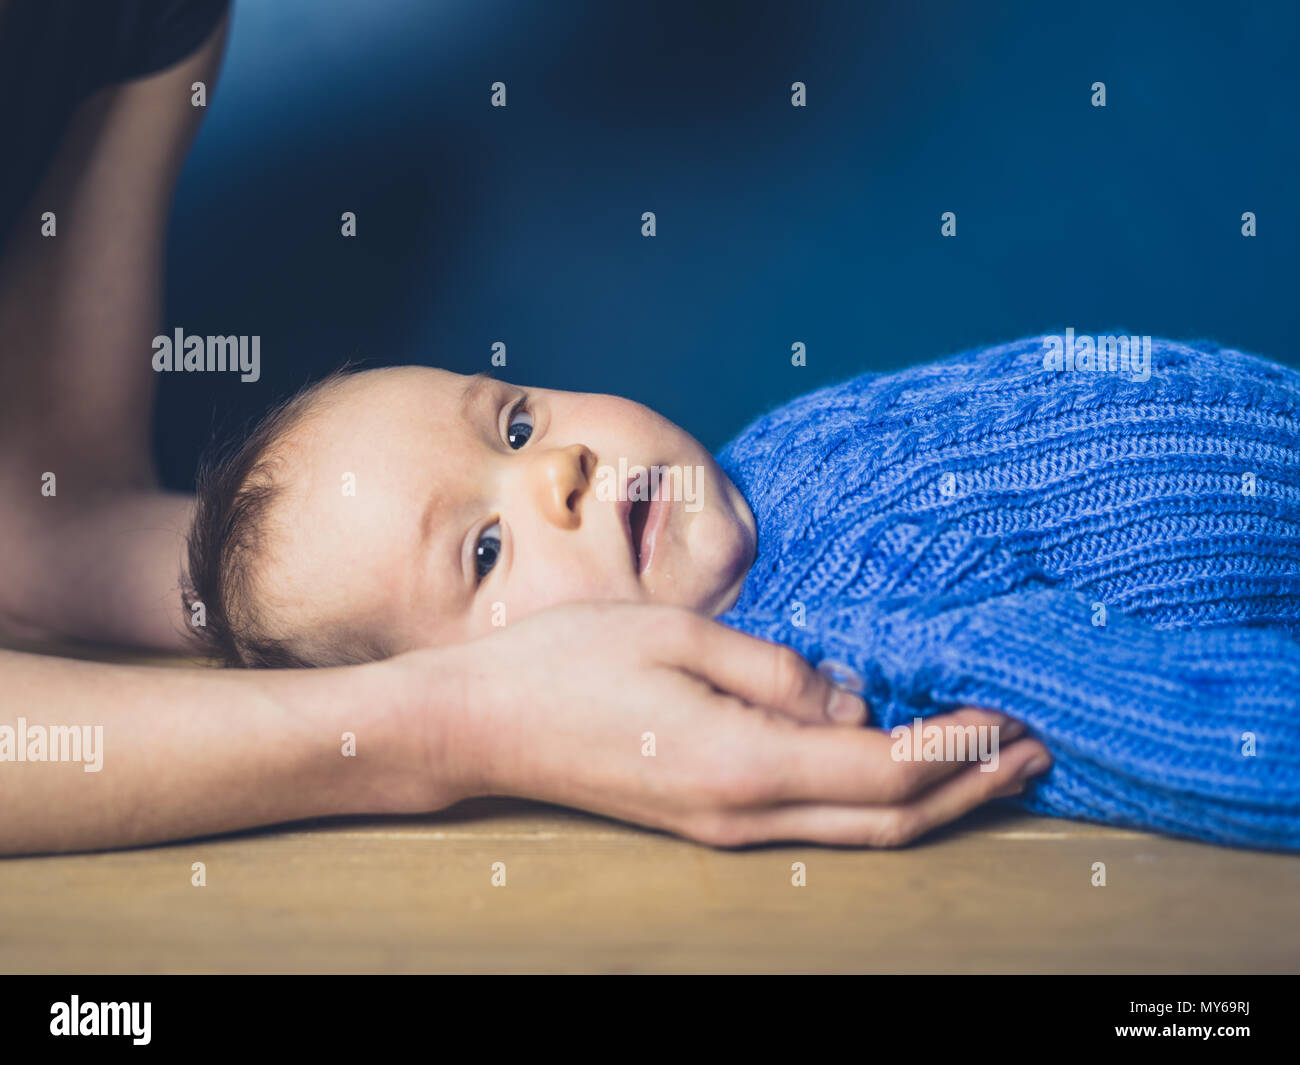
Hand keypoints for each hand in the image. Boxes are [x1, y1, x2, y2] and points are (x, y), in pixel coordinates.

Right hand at [392, 602, 1050, 846]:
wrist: (482, 726)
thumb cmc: (569, 663)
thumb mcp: (679, 634)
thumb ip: (777, 670)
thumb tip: (853, 702)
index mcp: (741, 763)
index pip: (882, 769)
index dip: (955, 749)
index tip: (1012, 717)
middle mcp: (744, 814)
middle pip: (886, 819)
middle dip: (968, 789)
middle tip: (1035, 752)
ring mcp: (726, 828)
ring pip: (858, 830)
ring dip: (933, 801)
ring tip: (992, 766)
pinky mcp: (709, 821)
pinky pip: (818, 820)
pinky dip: (879, 799)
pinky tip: (900, 767)